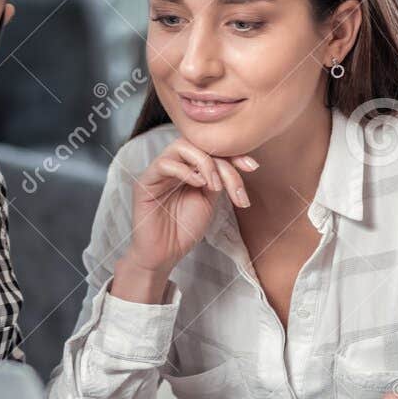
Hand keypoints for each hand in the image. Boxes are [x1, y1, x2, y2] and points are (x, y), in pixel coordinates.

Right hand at [112, 140, 256, 302]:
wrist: (164, 255)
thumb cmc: (184, 230)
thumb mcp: (209, 201)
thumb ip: (217, 180)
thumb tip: (235, 163)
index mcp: (189, 168)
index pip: (210, 148)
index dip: (233, 153)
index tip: (252, 166)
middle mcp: (174, 165)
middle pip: (198, 144)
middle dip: (222, 161)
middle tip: (232, 185)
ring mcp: (158, 172)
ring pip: (181, 147)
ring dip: (205, 163)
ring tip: (214, 186)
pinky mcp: (145, 182)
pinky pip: (164, 164)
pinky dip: (184, 171)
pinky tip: (198, 185)